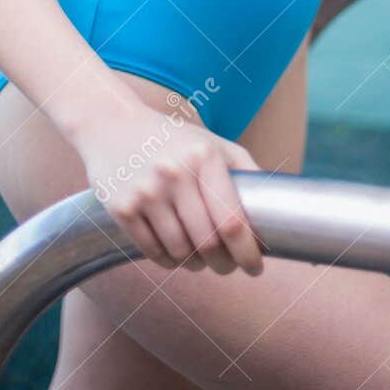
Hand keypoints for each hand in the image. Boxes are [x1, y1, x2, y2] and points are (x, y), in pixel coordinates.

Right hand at [75, 81, 264, 276]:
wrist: (112, 123)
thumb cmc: (173, 138)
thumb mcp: (213, 143)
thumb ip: (246, 171)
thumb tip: (277, 207)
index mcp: (203, 157)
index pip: (233, 221)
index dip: (248, 252)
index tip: (256, 266)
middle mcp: (174, 174)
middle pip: (208, 243)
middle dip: (225, 264)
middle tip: (229, 266)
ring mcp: (145, 193)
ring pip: (180, 252)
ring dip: (196, 264)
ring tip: (202, 259)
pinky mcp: (122, 209)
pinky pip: (153, 252)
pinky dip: (170, 261)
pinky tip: (177, 254)